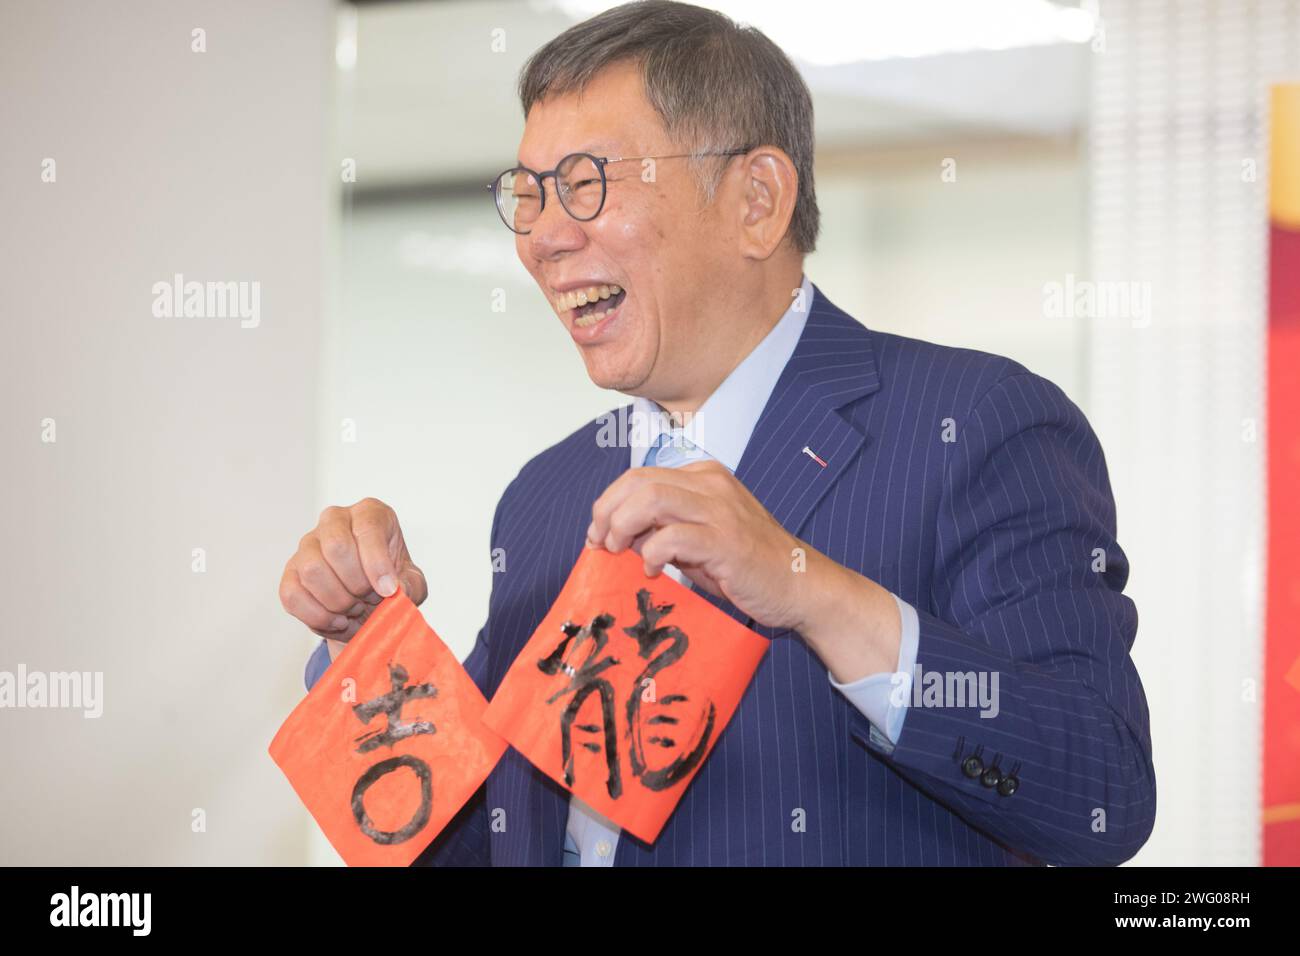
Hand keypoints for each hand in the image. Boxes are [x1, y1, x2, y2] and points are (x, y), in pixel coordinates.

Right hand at [278, 497, 427, 642]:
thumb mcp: (412, 583)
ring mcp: (308, 544)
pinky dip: (318, 616)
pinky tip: (338, 620)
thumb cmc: (391, 582)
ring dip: (338, 601)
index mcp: (370, 513)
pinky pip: (292, 594)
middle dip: (356, 584)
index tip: (387, 591)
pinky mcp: (290, 572)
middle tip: (369, 599)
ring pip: (312, 570)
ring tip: (355, 609)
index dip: (377, 563)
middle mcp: (335, 520)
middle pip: (336, 547)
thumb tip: (396, 591)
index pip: (368, 528)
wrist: (369, 602)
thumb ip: (411, 586)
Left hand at [586, 460, 810, 631]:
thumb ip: (663, 528)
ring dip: (623, 526)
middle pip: (638, 481)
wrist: (800, 584)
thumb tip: (617, 534)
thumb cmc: (748, 565)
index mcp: (704, 477)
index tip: (596, 534)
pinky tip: (653, 571)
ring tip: (620, 552)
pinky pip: (672, 537)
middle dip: (607, 513)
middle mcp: (712, 484)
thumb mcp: (700, 537)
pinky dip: (651, 554)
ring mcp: (721, 510)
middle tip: (600, 544)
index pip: (640, 475)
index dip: (609, 503)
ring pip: (651, 498)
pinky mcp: (726, 541)